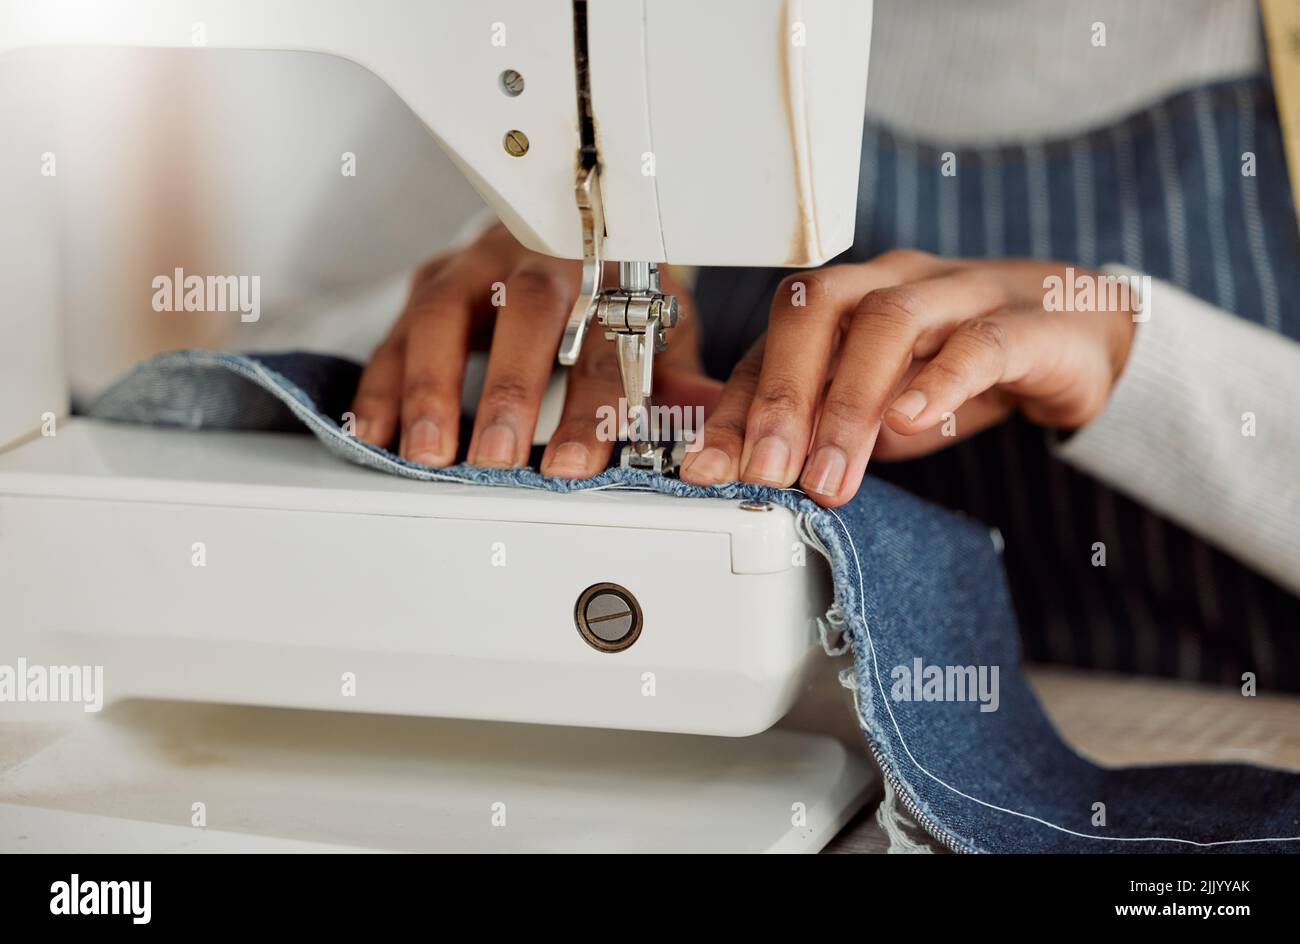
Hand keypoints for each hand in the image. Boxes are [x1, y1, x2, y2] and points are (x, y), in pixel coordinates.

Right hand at [349, 223, 718, 475]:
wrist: (578, 221)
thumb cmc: (619, 288)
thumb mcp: (661, 328)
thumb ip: (677, 382)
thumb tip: (713, 438)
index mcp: (608, 272)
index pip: (602, 342)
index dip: (588, 406)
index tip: (573, 465)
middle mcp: (540, 258)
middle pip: (524, 311)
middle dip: (508, 387)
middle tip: (495, 457)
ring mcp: (477, 266)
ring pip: (445, 312)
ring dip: (432, 387)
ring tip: (430, 454)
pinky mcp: (430, 283)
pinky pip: (398, 331)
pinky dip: (383, 385)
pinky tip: (377, 434)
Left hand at [679, 250, 1136, 506]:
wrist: (1083, 336)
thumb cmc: (965, 364)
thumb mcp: (881, 403)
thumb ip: (826, 427)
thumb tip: (760, 473)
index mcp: (849, 299)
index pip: (773, 342)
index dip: (736, 405)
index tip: (706, 467)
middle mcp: (893, 281)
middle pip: (817, 309)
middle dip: (780, 395)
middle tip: (764, 471)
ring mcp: (961, 292)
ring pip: (888, 322)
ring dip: (849, 405)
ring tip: (830, 475)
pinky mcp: (1028, 321)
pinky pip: (979, 340)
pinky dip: (940, 381)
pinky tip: (912, 421)